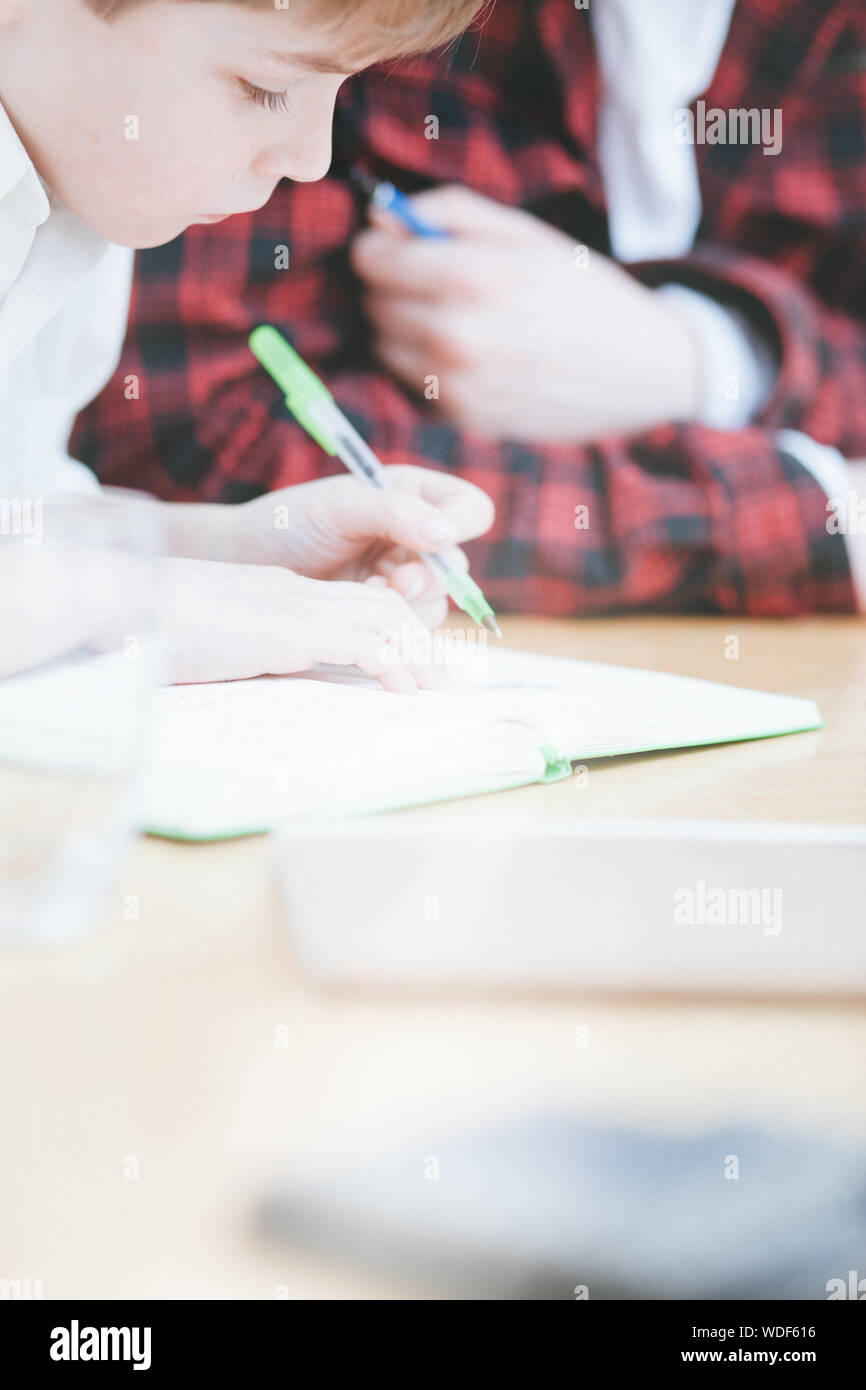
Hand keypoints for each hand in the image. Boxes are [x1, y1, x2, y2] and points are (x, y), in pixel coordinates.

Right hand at [161, 557, 458, 692]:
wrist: (121, 602)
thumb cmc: (151, 628)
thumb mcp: (211, 640)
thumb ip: (243, 652)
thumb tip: (254, 677)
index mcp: (278, 596)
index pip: (352, 607)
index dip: (390, 635)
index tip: (412, 669)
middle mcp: (295, 594)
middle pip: (380, 610)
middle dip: (418, 646)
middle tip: (443, 684)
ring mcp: (292, 607)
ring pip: (382, 622)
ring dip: (416, 658)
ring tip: (437, 691)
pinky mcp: (286, 629)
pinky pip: (358, 643)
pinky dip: (389, 665)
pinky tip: (403, 689)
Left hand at [166, 465, 493, 629]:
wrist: (250, 565)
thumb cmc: (290, 524)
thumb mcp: (340, 508)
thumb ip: (395, 513)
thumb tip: (446, 532)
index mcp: (416, 497)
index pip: (470, 510)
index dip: (461, 525)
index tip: (434, 539)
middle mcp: (418, 539)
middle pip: (456, 567)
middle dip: (427, 577)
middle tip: (394, 582)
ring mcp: (404, 579)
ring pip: (437, 603)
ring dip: (407, 605)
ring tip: (366, 592)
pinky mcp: (387, 616)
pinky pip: (411, 630)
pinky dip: (391, 625)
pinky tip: (357, 609)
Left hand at [351, 185, 700, 442]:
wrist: (641, 366)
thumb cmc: (581, 291)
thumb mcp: (524, 233)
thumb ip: (447, 214)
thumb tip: (380, 218)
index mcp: (472, 277)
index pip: (373, 260)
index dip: (377, 248)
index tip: (392, 245)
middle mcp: (457, 337)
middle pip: (373, 306)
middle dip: (389, 288)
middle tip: (427, 282)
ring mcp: (458, 386)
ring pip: (385, 349)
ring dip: (402, 330)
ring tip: (450, 318)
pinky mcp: (466, 420)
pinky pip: (413, 384)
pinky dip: (426, 367)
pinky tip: (468, 356)